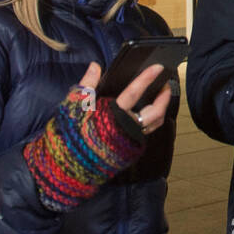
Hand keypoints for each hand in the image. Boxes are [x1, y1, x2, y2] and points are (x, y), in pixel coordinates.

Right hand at [23, 65, 170, 211]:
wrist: (68, 167)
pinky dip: (151, 120)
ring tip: (159, 95)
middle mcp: (125, 129)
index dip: (146, 79)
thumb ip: (86, 84)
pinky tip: (147, 111)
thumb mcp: (74, 106)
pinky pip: (147, 132)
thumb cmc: (70, 135)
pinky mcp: (130, 150)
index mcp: (112, 116)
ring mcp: (130, 141)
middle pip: (155, 112)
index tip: (158, 67)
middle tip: (165, 83)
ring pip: (154, 124)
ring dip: (160, 108)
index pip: (133, 93)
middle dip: (164, 97)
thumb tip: (95, 66)